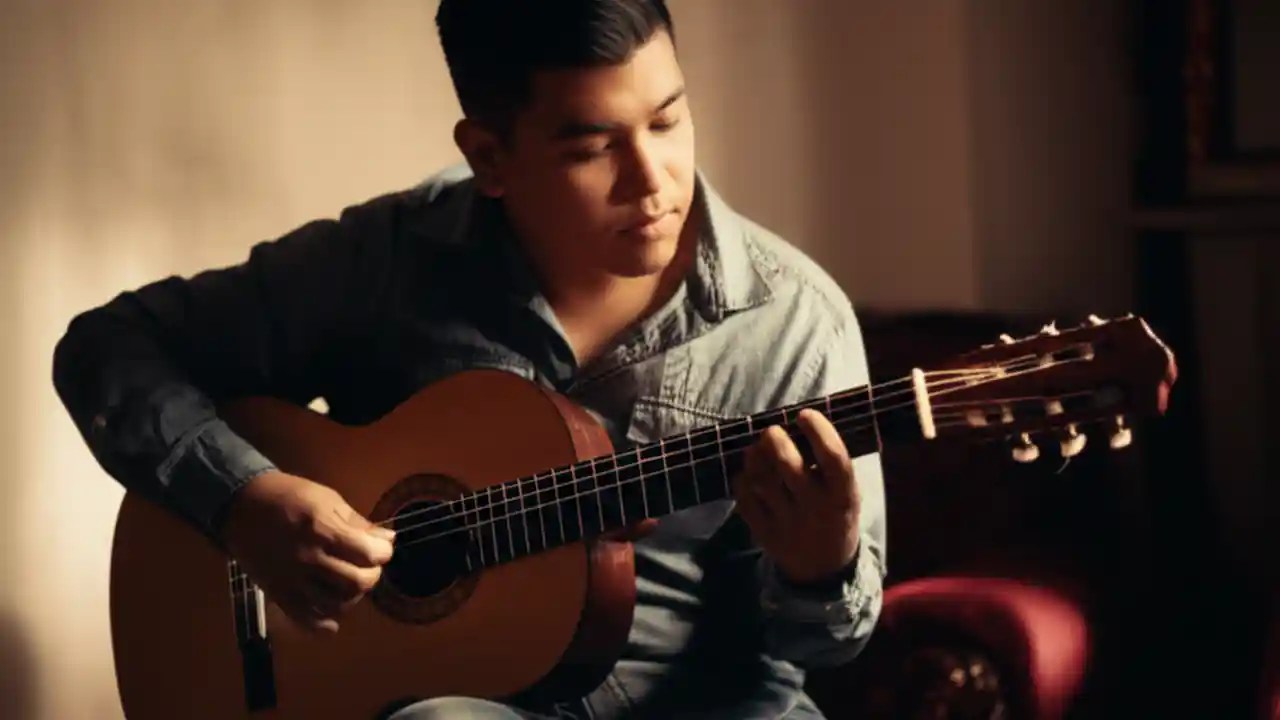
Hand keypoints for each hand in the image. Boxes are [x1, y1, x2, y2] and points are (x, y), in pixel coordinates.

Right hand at [220, 470, 395, 633]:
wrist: (242, 506)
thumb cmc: (289, 496)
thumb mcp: (328, 499)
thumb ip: (358, 522)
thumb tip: (387, 539)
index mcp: (324, 531)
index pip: (368, 554)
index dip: (383, 553)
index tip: (381, 548)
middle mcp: (310, 559)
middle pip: (357, 582)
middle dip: (372, 574)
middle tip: (368, 565)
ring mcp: (293, 579)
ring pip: (336, 604)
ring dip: (352, 597)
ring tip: (350, 584)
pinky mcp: (278, 593)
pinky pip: (305, 619)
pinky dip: (323, 624)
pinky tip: (333, 618)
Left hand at [732, 409, 860, 585]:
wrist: (824, 570)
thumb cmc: (835, 516)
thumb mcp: (846, 493)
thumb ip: (830, 466)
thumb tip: (800, 423)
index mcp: (843, 496)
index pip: (833, 457)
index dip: (819, 431)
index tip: (805, 414)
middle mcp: (816, 509)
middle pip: (789, 465)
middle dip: (776, 440)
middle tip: (772, 431)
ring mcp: (788, 523)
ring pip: (762, 480)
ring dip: (755, 457)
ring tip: (756, 449)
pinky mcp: (764, 533)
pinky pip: (745, 499)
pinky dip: (742, 480)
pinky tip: (749, 474)